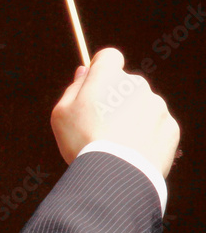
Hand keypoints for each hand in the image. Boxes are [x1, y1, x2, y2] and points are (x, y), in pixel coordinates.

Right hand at [51, 47, 179, 177]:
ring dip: (131, 118)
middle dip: (114, 99)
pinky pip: (155, 126)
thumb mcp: (62, 114)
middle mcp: (137, 85)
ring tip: (116, 145)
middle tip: (99, 127)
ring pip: (142, 106)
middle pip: (125, 85)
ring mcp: (157, 106)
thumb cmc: (82, 141)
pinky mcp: (170, 127)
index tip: (93, 86)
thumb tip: (84, 71)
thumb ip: (73, 88)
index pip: (109, 57)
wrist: (117, 174)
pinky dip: (145, 136)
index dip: (100, 69)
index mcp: (109, 77)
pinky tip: (132, 152)